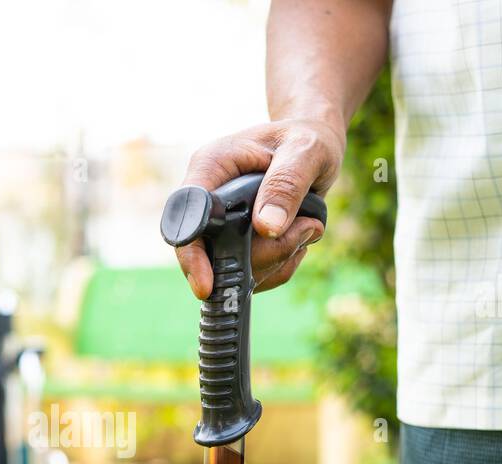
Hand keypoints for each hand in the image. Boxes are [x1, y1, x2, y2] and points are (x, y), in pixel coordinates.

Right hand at [174, 118, 342, 298]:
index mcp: (211, 166)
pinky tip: (299, 238)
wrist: (315, 148)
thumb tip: (266, 227)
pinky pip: (253, 274)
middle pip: (209, 253)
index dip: (192, 255)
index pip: (187, 217)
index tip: (207, 285)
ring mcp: (220, 225)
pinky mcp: (236, 243)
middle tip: (301, 237)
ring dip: (276, 260)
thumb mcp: (306, 151)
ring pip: (234, 269)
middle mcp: (209, 198)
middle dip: (255, 259)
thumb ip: (287, 184)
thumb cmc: (308, 140)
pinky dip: (281, 267)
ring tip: (307, 226)